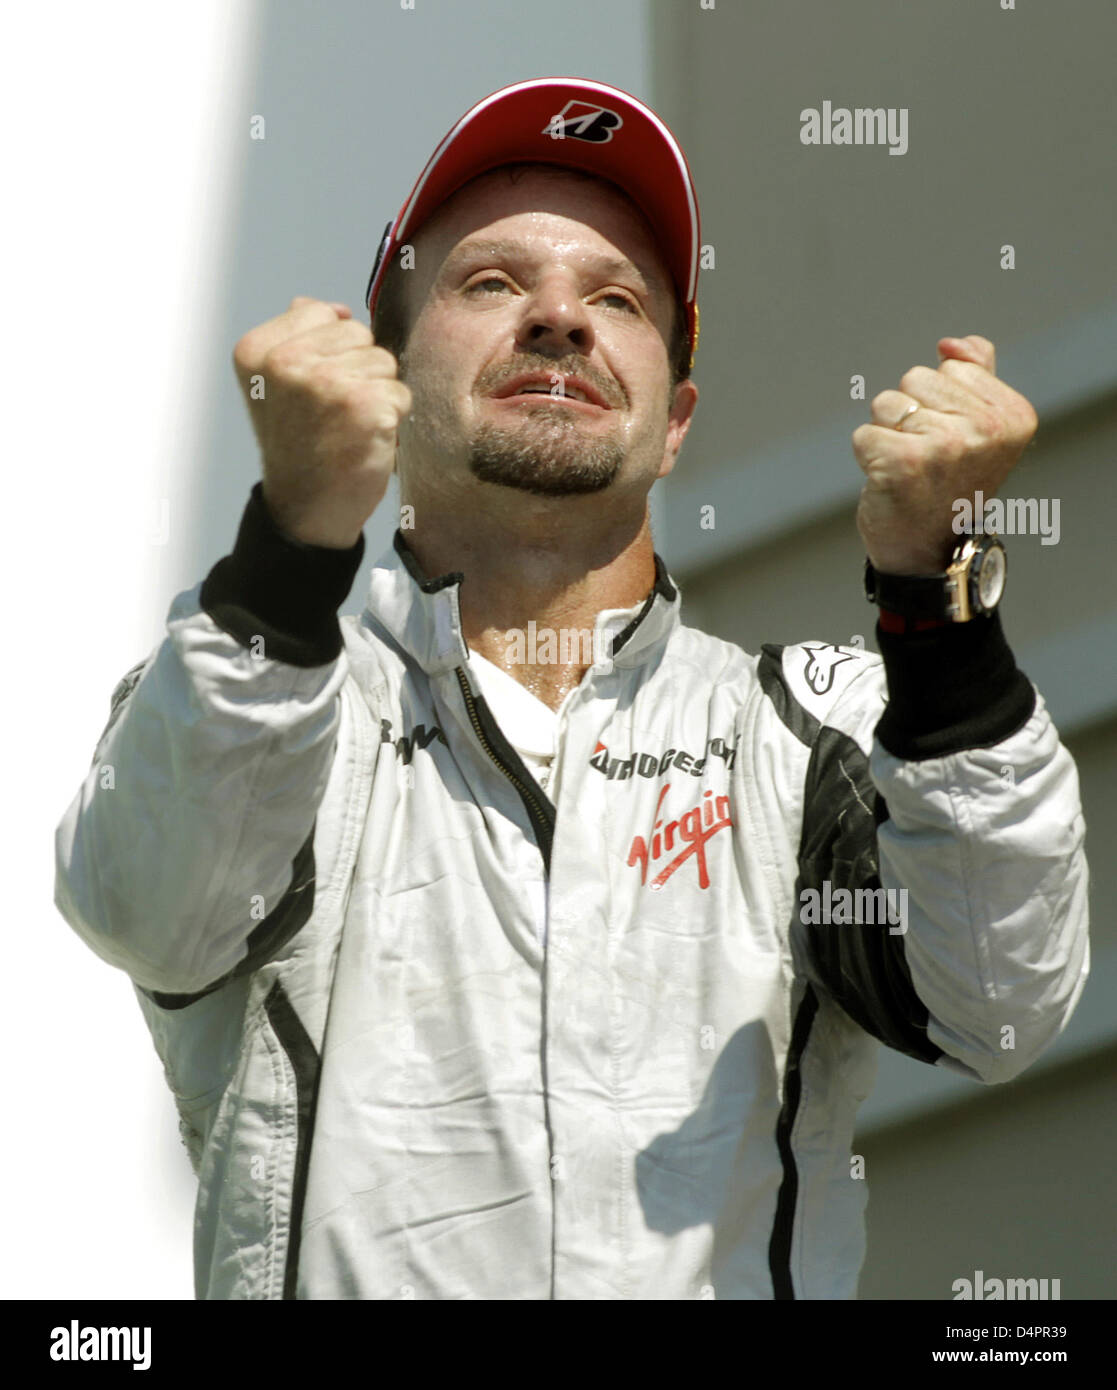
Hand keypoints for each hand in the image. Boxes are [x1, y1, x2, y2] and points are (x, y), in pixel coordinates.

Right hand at [233, 296, 411, 547]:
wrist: (306, 510)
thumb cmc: (300, 445)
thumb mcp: (276, 386)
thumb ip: (297, 338)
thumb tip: (334, 308)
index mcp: (258, 351)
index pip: (323, 313)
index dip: (333, 350)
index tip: (313, 391)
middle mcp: (286, 363)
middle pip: (360, 334)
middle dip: (358, 370)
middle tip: (334, 413)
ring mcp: (326, 383)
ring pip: (385, 362)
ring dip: (378, 395)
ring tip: (349, 426)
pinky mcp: (366, 406)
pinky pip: (401, 393)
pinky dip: (393, 420)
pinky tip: (366, 440)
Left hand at [852, 335, 1037, 573]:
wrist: (929, 553)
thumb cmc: (949, 485)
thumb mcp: (978, 428)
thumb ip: (976, 375)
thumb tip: (950, 343)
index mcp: (1013, 415)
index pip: (950, 365)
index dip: (938, 401)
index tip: (953, 444)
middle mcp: (986, 429)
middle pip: (915, 379)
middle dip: (910, 416)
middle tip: (928, 460)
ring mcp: (945, 446)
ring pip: (886, 404)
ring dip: (887, 436)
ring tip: (910, 470)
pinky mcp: (902, 464)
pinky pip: (863, 434)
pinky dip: (867, 458)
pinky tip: (890, 483)